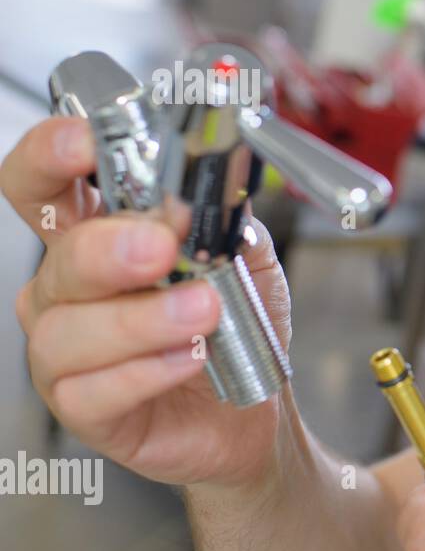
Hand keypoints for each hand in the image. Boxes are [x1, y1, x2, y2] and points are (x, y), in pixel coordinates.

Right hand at [1, 116, 292, 487]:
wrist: (256, 407)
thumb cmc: (237, 325)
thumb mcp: (243, 254)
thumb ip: (221, 214)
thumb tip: (209, 179)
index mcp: (96, 235)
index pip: (42, 184)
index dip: (50, 156)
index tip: (87, 141)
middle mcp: (68, 291)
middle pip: (59, 257)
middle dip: (109, 248)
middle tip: (164, 246)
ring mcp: (66, 353)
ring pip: (68, 330)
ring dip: (141, 319)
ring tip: (204, 312)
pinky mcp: (85, 409)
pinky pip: (91, 392)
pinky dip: (144, 373)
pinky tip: (187, 360)